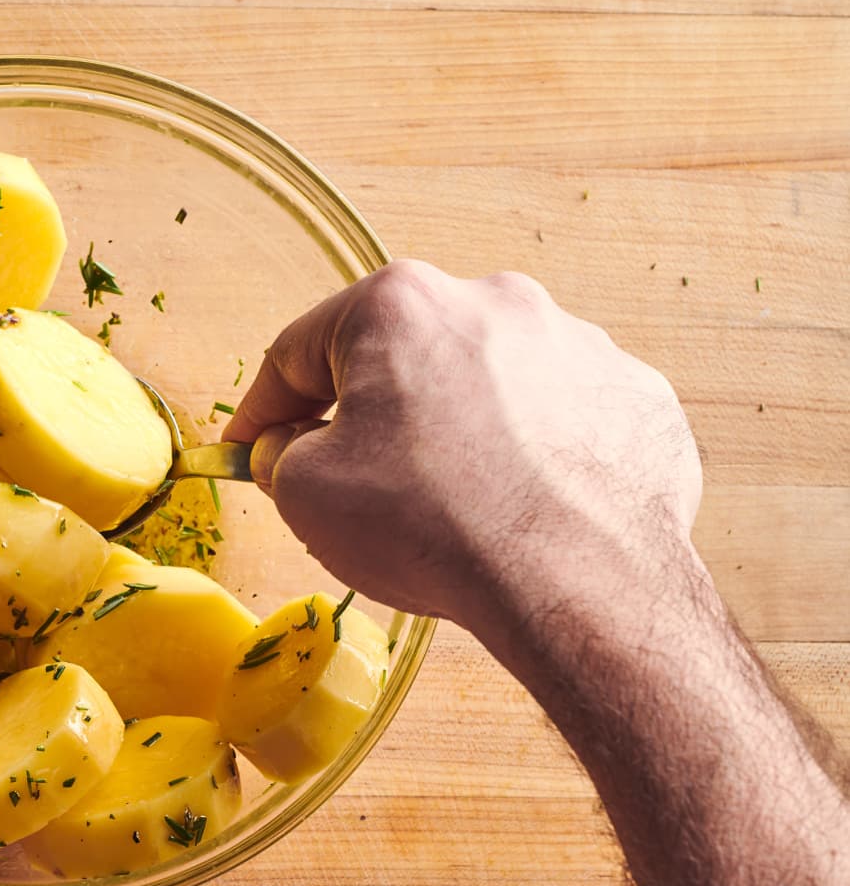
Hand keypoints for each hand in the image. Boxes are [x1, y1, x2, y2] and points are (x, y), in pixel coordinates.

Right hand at [226, 259, 702, 641]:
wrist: (577, 585)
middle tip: (353, 479)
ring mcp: (577, 343)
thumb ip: (282, 454)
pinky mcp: (634, 395)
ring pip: (487, 383)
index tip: (251, 444)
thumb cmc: (433, 528)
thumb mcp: (305, 495)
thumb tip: (292, 447)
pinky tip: (520, 508)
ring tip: (452, 504)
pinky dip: (535, 454)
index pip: (300, 350)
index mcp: (399, 305)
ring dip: (459, 428)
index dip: (264, 407)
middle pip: (402, 356)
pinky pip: (560, 418)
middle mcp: (494, 301)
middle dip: (371, 412)